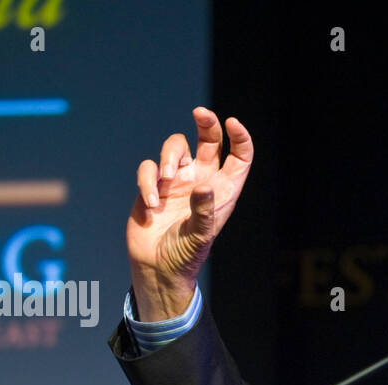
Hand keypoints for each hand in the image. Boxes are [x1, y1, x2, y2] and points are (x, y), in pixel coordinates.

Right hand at [127, 106, 252, 321]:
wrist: (157, 267)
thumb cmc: (186, 255)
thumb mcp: (200, 236)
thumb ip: (203, 212)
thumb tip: (203, 187)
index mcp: (223, 191)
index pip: (239, 157)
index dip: (239, 137)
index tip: (232, 123)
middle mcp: (202, 180)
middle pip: (208, 140)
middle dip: (207, 122)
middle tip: (200, 113)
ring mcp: (177, 181)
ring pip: (175, 147)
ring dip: (169, 156)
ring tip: (166, 181)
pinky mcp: (153, 186)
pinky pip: (148, 168)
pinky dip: (148, 181)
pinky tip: (152, 205)